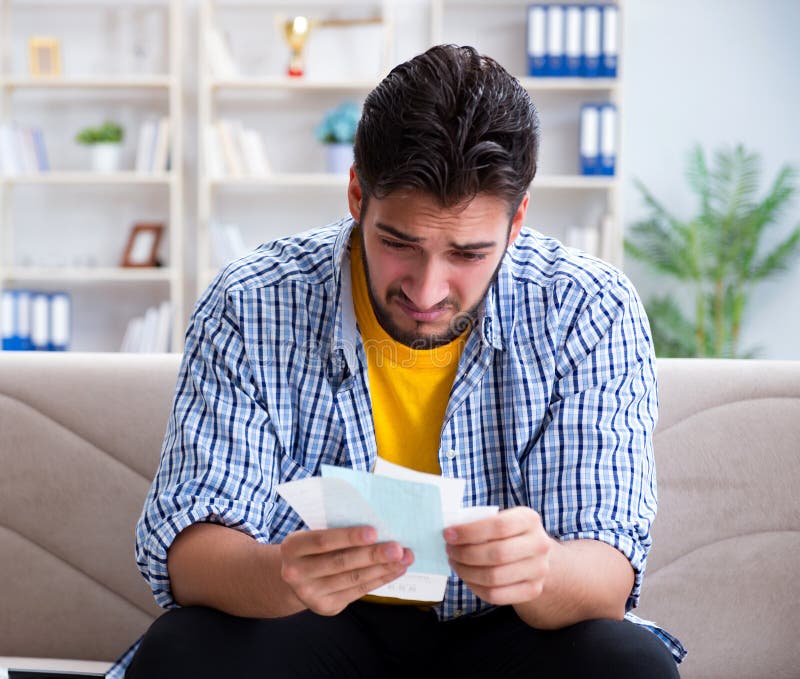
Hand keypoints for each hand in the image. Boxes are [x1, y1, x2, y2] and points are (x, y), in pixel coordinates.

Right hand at [279, 525, 413, 615]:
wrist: (292, 579)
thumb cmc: (311, 548)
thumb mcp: (311, 535)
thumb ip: (334, 531)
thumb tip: (376, 528)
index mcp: (292, 547)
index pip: (323, 541)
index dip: (349, 537)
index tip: (374, 532)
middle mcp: (296, 573)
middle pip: (340, 563)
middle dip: (373, 555)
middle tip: (397, 548)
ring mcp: (310, 594)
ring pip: (353, 579)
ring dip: (383, 568)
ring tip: (404, 558)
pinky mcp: (326, 607)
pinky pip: (358, 592)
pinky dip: (380, 579)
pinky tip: (396, 570)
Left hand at [444, 506, 552, 605]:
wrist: (535, 556)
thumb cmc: (510, 534)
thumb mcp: (502, 519)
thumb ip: (481, 522)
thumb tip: (450, 532)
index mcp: (529, 519)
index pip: (498, 525)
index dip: (469, 531)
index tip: (448, 534)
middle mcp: (539, 545)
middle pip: (497, 554)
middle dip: (465, 553)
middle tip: (449, 550)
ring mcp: (539, 570)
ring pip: (494, 577)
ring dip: (466, 571)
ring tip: (455, 563)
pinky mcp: (533, 590)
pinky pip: (496, 595)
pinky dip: (475, 587)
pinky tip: (466, 577)